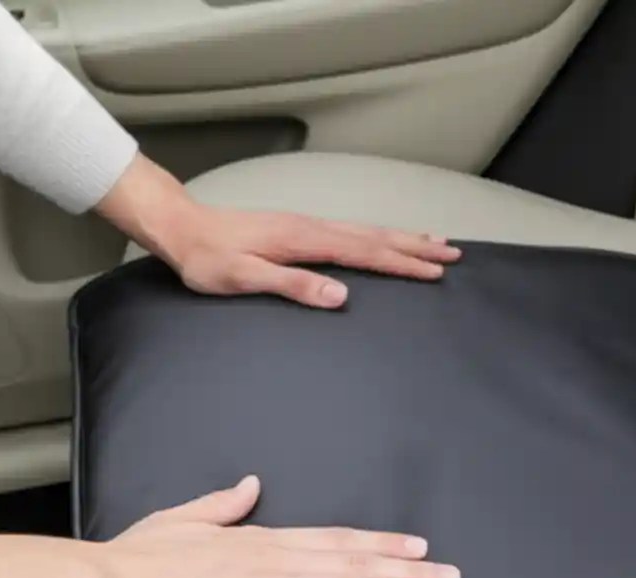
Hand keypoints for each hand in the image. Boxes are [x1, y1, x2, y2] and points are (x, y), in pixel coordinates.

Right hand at [0, 477, 460, 577]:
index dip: (380, 543)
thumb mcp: (182, 520)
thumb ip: (223, 504)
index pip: (334, 538)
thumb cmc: (136, 561)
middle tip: (450, 577)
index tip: (418, 546)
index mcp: (257, 538)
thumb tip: (251, 485)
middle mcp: (270, 560)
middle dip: (406, 570)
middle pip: (351, 563)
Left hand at [96, 154, 461, 308]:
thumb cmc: (207, 259)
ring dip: (403, 238)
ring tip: (435, 243)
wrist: (182, 227)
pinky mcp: (300, 229)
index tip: (435, 272)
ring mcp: (308, 225)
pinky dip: (378, 235)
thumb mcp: (244, 278)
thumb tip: (341, 295)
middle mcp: (313, 227)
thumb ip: (293, 285)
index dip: (403, 264)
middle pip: (376, 237)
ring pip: (367, 231)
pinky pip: (351, 231)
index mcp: (305, 240)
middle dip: (416, 247)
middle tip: (453, 255)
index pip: (366, 253)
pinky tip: (383, 239)